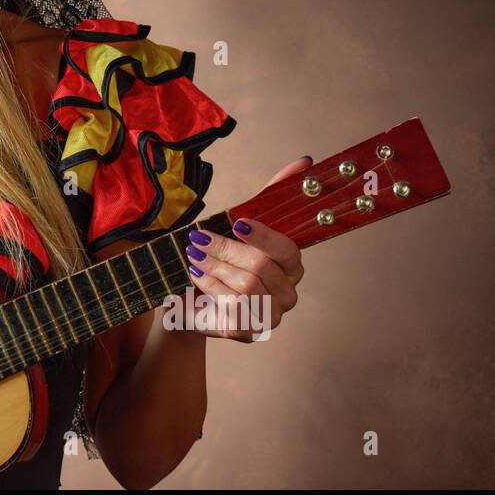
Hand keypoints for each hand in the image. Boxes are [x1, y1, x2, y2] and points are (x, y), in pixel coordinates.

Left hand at [180, 156, 308, 341]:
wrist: (190, 299)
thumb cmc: (221, 260)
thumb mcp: (241, 225)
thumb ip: (271, 195)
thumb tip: (304, 161)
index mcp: (291, 266)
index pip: (288, 250)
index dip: (264, 235)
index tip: (236, 222)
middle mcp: (288, 293)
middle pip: (261, 267)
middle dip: (224, 249)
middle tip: (197, 239)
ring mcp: (271, 316)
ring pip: (245, 286)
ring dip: (213, 267)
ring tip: (193, 257)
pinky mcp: (249, 332)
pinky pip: (232, 307)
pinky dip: (209, 287)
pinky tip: (196, 277)